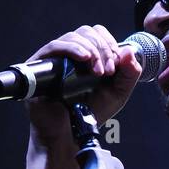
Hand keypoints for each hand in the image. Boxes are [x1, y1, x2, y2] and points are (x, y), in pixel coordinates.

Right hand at [22, 23, 145, 151]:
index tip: (116, 63)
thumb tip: (129, 50)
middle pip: (86, 32)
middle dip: (102, 48)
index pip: (97, 34)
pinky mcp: (39, 66)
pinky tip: (84, 58)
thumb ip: (128, 75)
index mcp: (87, 57)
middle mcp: (69, 55)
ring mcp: (54, 59)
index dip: (109, 42)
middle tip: (107, 71)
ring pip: (72, 37)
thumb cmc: (89, 115)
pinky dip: (72, 48)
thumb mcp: (117, 94)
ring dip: (91, 50)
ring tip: (98, 72)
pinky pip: (54, 47)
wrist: (69, 135)